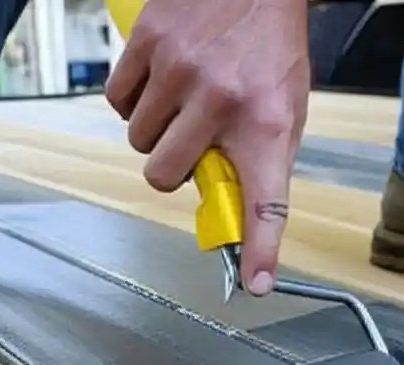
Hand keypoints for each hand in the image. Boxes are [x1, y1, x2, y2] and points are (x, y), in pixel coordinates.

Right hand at [105, 0, 310, 295]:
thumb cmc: (270, 43)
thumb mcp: (285, 103)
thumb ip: (260, 157)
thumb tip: (234, 212)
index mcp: (267, 121)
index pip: (267, 199)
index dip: (261, 248)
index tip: (255, 283)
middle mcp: (222, 100)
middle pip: (163, 175)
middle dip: (170, 167)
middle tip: (187, 142)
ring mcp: (180, 70)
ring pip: (137, 138)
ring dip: (152, 128)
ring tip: (179, 98)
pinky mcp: (149, 43)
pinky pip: (117, 99)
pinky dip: (131, 98)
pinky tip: (157, 78)